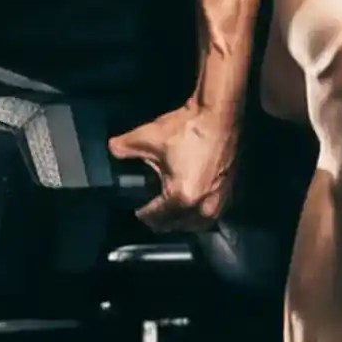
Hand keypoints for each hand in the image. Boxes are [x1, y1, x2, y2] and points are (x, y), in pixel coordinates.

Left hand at [108, 103, 238, 231]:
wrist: (220, 116)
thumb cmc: (187, 128)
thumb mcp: (147, 137)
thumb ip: (122, 148)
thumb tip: (111, 150)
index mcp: (181, 197)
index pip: (156, 218)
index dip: (142, 214)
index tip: (137, 209)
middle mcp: (203, 207)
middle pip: (176, 226)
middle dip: (161, 220)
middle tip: (150, 210)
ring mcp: (219, 202)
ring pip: (195, 225)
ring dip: (181, 220)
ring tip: (169, 210)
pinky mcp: (230, 194)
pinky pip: (210, 216)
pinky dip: (198, 213)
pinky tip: (190, 202)